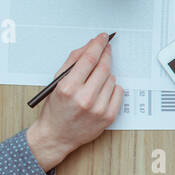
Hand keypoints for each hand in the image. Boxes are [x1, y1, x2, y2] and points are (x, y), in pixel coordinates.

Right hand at [25, 33, 122, 170]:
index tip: (103, 38)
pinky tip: (101, 92)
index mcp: (68, 88)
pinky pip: (119, 92)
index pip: (89, 60)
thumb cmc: (55, 109)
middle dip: (106, 55)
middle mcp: (84, 99)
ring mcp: (98, 109)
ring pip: (112, 79)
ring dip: (106, 75)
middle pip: (103, 68)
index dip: (97, 45)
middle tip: (106, 49)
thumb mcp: (56, 82)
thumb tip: (89, 46)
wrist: (56, 136)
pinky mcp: (109, 116)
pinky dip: (112, 88)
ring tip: (94, 81)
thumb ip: (72, 62)